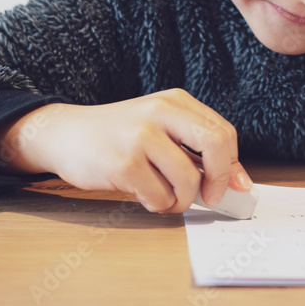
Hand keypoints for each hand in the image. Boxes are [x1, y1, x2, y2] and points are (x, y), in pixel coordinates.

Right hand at [0, 88, 252, 212]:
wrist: (65, 135)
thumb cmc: (118, 136)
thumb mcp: (159, 128)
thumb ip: (195, 149)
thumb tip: (239, 182)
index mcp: (175, 101)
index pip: (223, 132)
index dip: (233, 164)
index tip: (234, 186)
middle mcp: (160, 112)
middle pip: (216, 145)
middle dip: (220, 180)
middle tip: (211, 197)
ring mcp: (141, 136)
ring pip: (188, 180)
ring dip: (182, 200)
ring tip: (166, 197)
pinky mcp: (124, 163)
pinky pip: (160, 197)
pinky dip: (158, 204)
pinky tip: (144, 195)